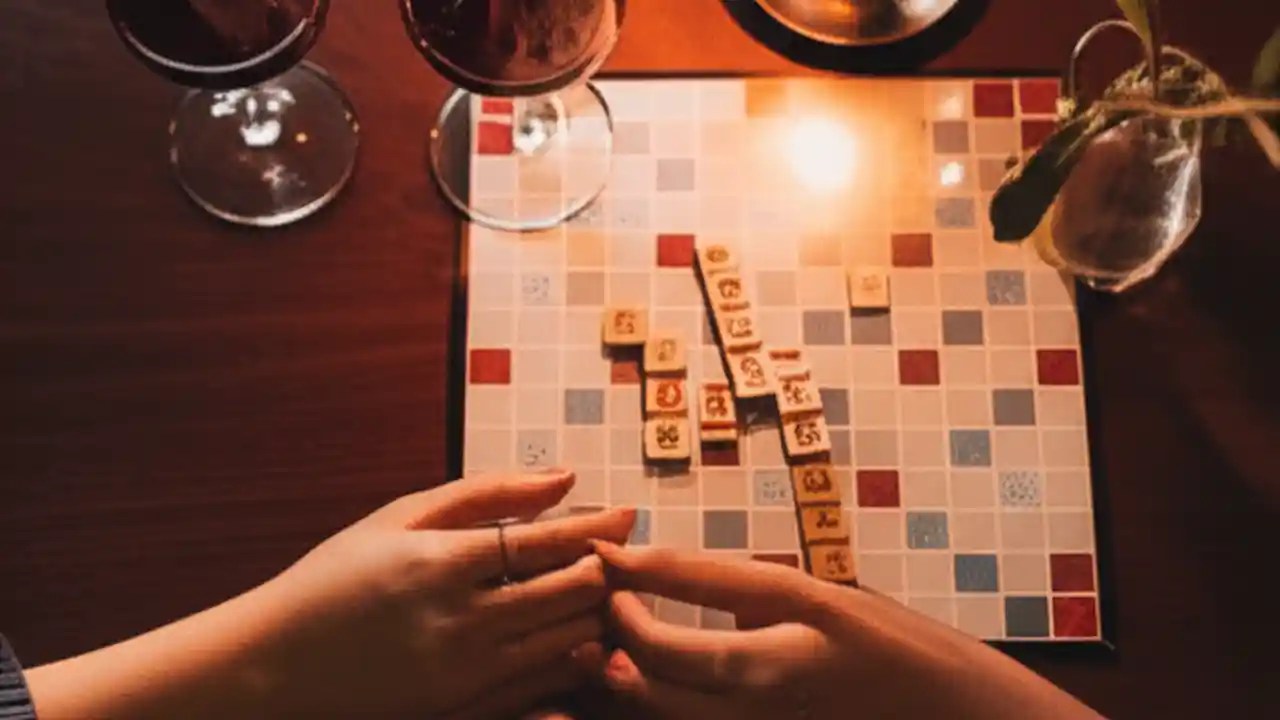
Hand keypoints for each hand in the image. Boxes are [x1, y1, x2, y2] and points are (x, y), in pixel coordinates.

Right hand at [252, 471, 634, 718]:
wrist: (275, 667)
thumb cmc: (335, 580)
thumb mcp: (398, 518)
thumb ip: (485, 494)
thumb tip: (564, 477)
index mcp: (442, 563)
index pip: (547, 542)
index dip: (597, 525)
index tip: (626, 512)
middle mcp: (460, 621)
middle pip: (569, 593)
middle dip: (605, 569)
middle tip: (619, 552)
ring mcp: (465, 672)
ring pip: (566, 640)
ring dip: (594, 612)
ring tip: (600, 589)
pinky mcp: (464, 708)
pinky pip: (543, 684)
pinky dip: (572, 657)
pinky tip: (575, 637)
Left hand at [593, 543, 1100, 719]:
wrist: (941, 713)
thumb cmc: (881, 642)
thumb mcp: (810, 595)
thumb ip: (726, 583)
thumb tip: (646, 567)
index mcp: (769, 663)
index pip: (661, 640)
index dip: (619, 595)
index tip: (603, 561)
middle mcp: (753, 712)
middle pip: (646, 687)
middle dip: (611, 639)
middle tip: (603, 598)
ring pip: (658, 719)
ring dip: (623, 679)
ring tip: (613, 636)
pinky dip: (657, 705)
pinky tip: (650, 677)